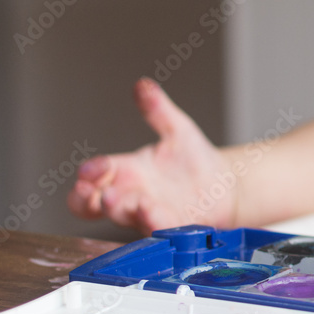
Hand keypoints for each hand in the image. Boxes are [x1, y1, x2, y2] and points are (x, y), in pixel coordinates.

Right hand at [67, 78, 236, 233]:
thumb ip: (158, 110)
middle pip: (92, 205)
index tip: (95, 168)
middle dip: (87, 199)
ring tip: (133, 201)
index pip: (93, 176)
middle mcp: (131, 195)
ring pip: (124, 218)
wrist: (225, 185)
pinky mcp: (171, 227)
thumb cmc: (195, 161)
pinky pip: (156, 229)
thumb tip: (143, 84)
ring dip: (123, 211)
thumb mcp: (177, 130)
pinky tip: (155, 213)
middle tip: (92, 191)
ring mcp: (148, 214)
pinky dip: (153, 222)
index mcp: (126, 171)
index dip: (89, 173)